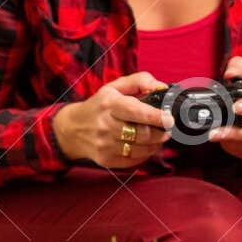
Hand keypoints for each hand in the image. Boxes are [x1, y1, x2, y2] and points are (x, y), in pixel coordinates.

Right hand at [54, 72, 173, 169]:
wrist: (72, 129)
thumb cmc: (99, 105)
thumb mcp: (115, 86)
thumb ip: (140, 81)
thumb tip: (162, 87)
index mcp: (109, 104)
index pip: (136, 112)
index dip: (156, 117)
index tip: (169, 119)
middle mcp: (105, 125)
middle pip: (142, 134)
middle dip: (160, 132)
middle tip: (167, 128)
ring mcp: (105, 145)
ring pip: (140, 149)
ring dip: (156, 144)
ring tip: (159, 136)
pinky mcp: (106, 160)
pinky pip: (134, 160)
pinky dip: (146, 154)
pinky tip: (146, 146)